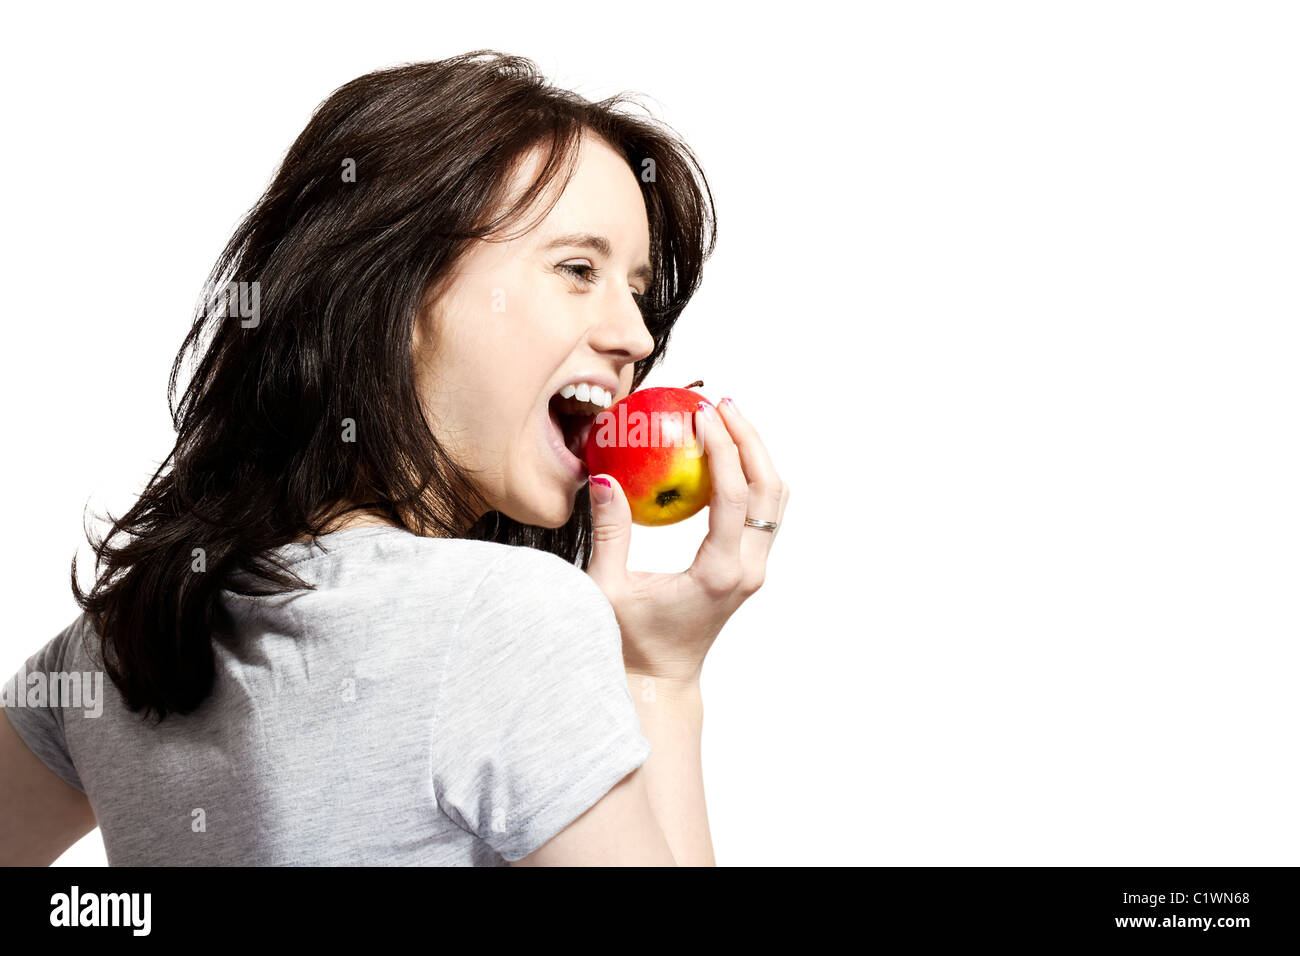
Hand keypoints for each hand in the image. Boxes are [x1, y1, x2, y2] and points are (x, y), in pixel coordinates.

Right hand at [585, 398, 788, 688]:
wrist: (659, 680)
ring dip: (755, 456)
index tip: (700, 413)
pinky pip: (760, 513)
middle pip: (770, 490)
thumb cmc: (627, 642)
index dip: (722, 447)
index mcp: (718, 573)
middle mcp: (747, 570)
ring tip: (724, 420)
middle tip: (719, 404)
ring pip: (774, 501)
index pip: (733, 496)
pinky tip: (720, 455)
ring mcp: (753, 570)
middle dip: (750, 440)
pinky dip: (748, 478)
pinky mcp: (748, 569)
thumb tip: (604, 478)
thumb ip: (609, 532)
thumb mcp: (608, 588)